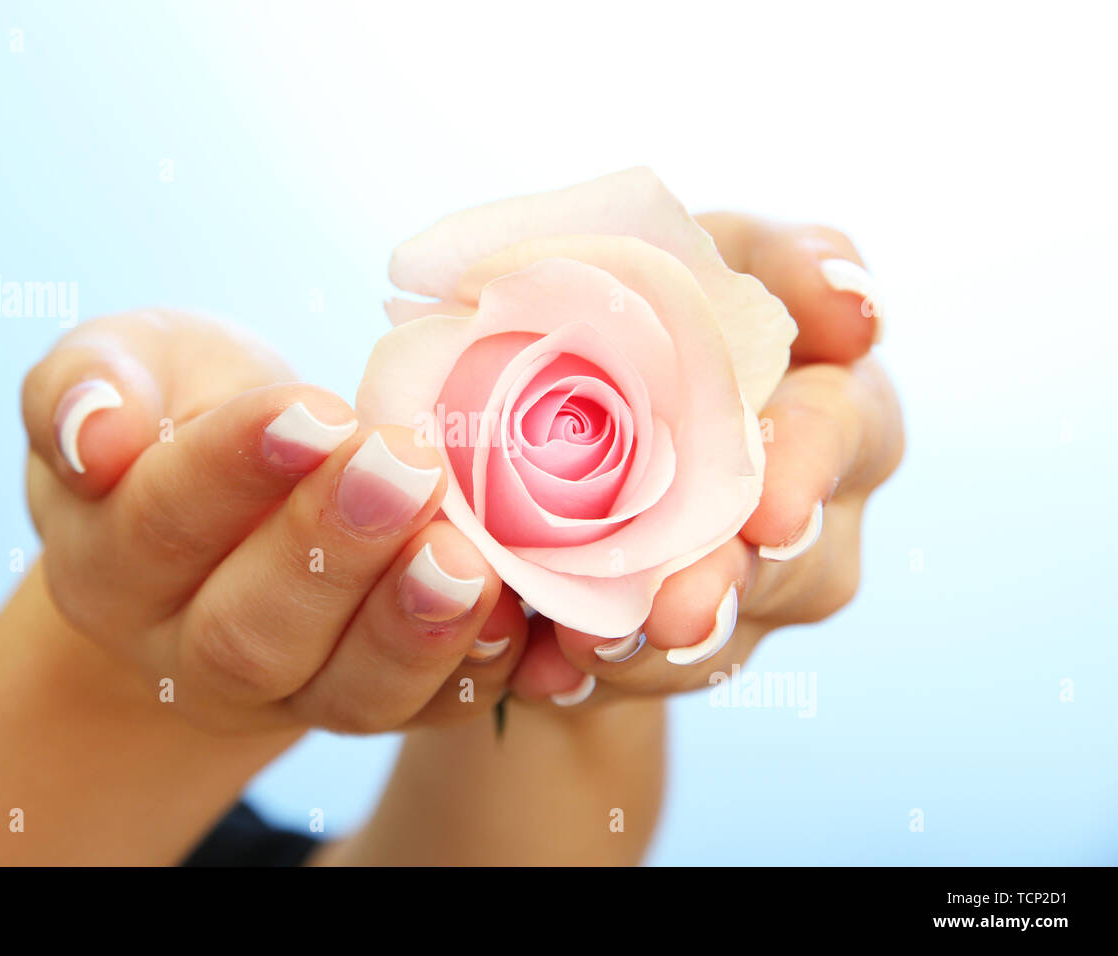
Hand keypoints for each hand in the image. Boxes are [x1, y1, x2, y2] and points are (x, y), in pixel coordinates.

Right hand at [22, 309, 526, 733]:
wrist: (228, 510)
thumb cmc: (178, 413)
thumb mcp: (123, 370)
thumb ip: (85, 386)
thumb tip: (95, 434)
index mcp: (112, 560)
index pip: (163, 521)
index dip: (236, 469)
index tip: (312, 412)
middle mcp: (189, 649)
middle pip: (251, 627)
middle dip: (334, 549)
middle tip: (407, 466)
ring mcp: (290, 692)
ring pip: (343, 691)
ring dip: (411, 627)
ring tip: (466, 557)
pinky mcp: (373, 701)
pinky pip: (426, 711)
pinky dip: (477, 671)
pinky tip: (518, 614)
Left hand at [508, 216, 903, 704]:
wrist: (554, 410)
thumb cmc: (648, 315)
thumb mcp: (700, 259)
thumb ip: (781, 261)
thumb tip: (855, 308)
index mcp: (829, 405)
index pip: (848, 430)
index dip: (812, 467)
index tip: (773, 511)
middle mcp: (806, 510)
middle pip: (796, 564)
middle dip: (732, 585)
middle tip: (681, 611)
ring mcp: (744, 589)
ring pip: (725, 634)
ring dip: (659, 649)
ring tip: (594, 643)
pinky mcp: (670, 645)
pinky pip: (642, 676)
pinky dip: (590, 676)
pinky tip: (549, 675)